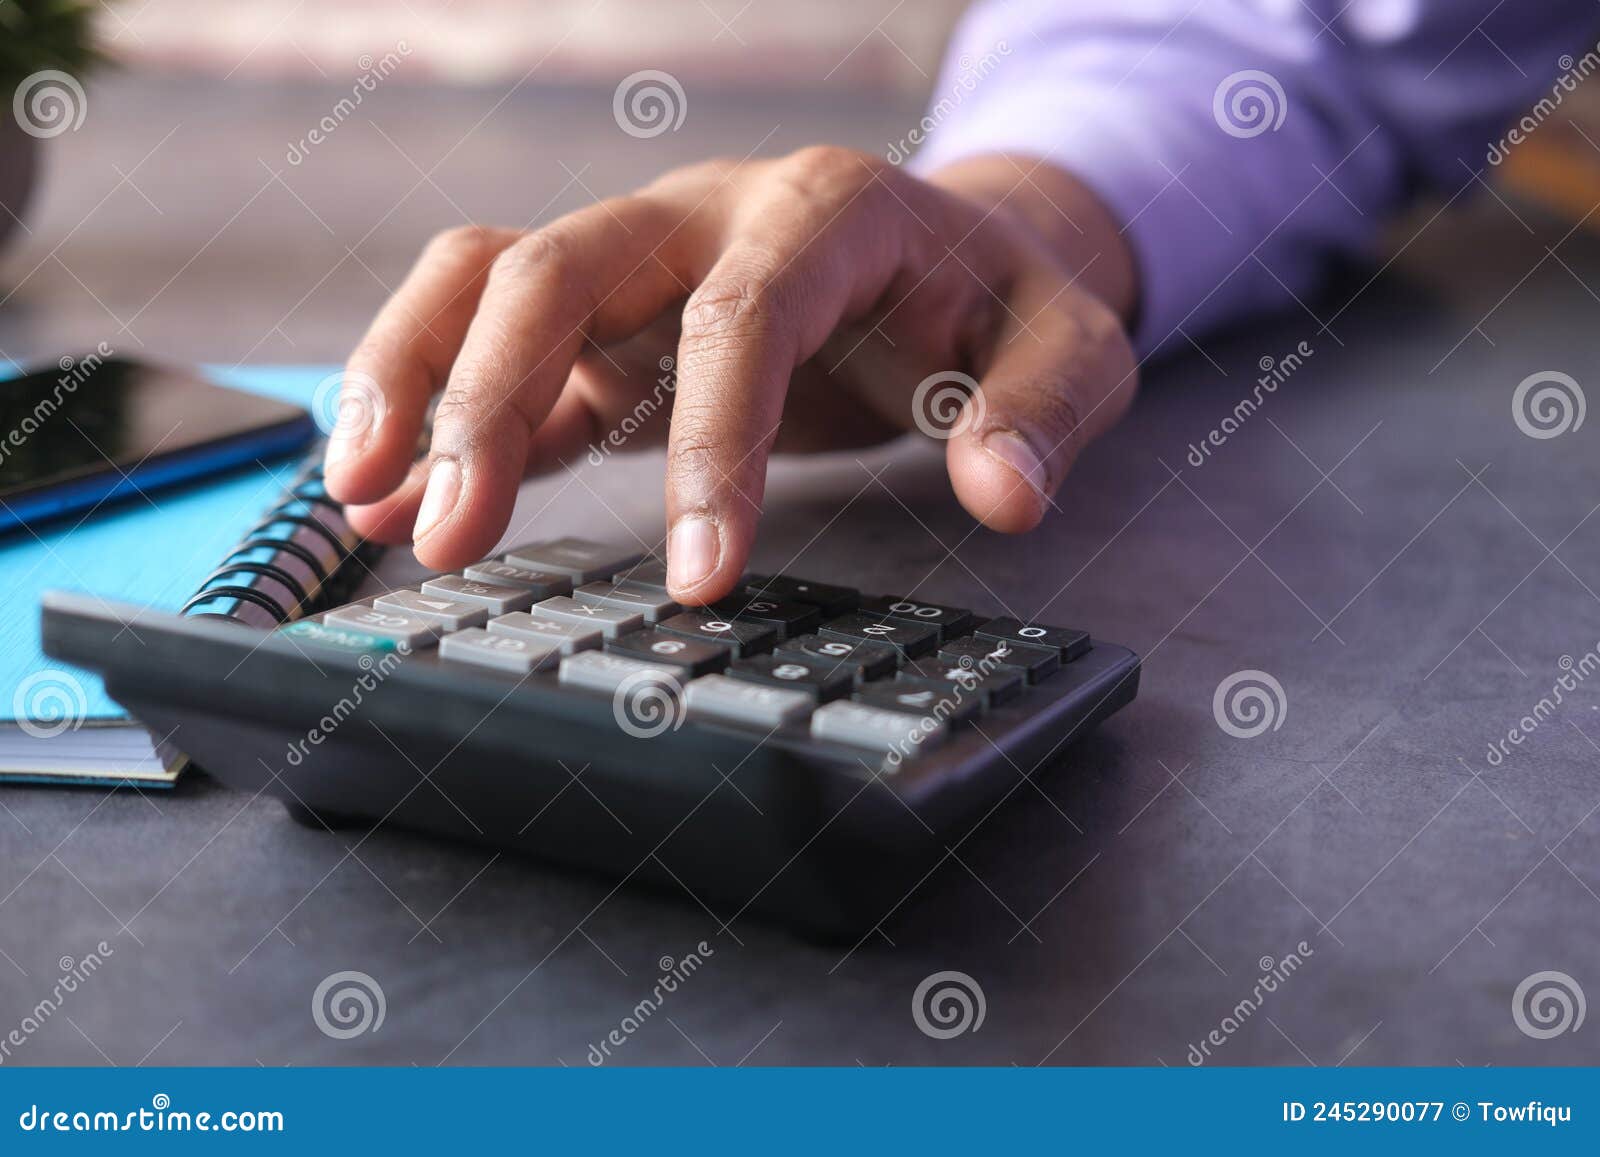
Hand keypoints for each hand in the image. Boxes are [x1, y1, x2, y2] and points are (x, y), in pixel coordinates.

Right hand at [322, 146, 1139, 603]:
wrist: (957, 256)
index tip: (699, 578)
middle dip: (492, 401)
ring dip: (412, 378)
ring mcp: (643, 262)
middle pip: (561, 269)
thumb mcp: (1068, 348)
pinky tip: (393, 496)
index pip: (743, 316)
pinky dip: (433, 411)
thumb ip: (1045, 413)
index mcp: (826, 211)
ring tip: (366, 497)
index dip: (711, 446)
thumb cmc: (1002, 303)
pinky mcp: (610, 320)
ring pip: (488, 277)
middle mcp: (708, 215)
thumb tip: (1004, 494)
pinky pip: (493, 341)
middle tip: (453, 539)